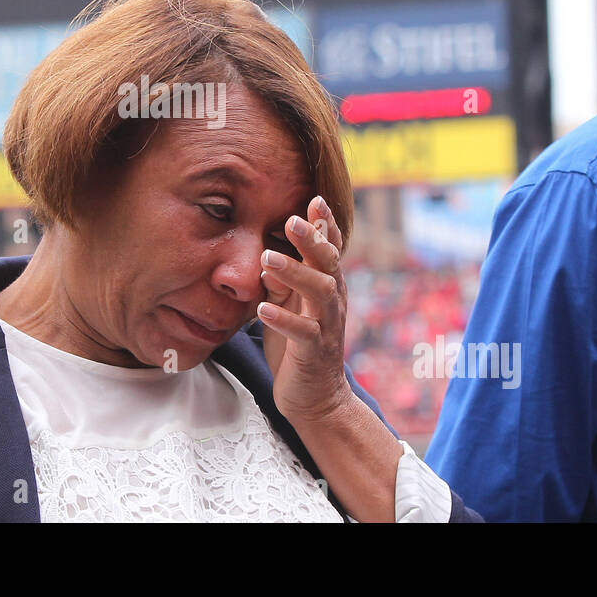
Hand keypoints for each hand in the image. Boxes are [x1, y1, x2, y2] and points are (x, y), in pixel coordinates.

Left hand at [257, 195, 355, 423]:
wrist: (316, 397)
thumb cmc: (299, 343)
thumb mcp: (291, 303)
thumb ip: (283, 277)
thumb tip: (268, 249)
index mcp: (327, 285)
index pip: (330, 248)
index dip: (325, 225)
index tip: (315, 199)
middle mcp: (333, 300)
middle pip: (328, 263)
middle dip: (312, 239)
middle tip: (291, 219)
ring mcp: (327, 325)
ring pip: (319, 292)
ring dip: (294, 273)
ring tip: (268, 258)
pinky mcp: (315, 352)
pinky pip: (303, 332)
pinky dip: (283, 319)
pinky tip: (263, 308)